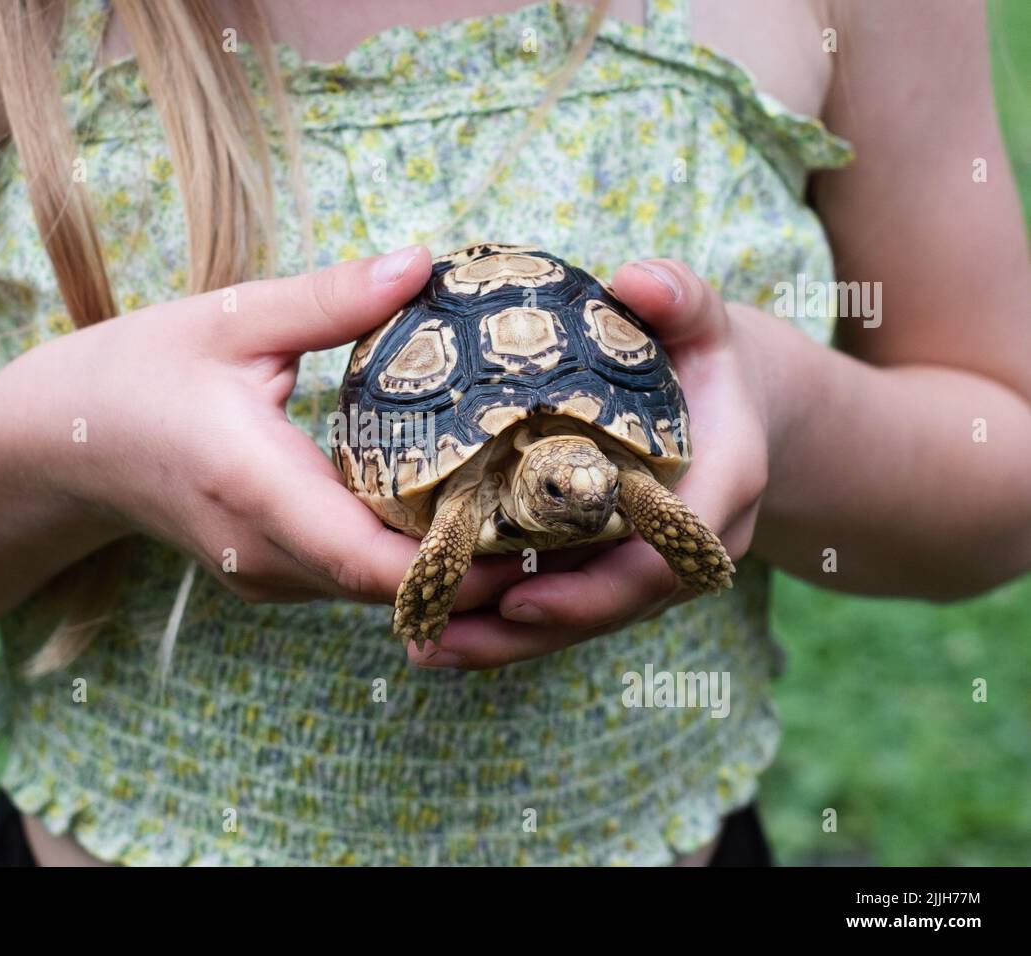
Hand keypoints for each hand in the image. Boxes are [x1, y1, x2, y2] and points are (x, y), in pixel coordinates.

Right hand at [2, 247, 522, 608]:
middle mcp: (262, 549)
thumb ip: (330, 298)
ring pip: (376, 591)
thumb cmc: (133, 375)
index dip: (456, 559)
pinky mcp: (269, 574)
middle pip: (390, 586)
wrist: (55, 448)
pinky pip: (354, 580)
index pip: (368, 557)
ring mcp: (264, 573)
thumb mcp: (229, 319)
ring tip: (528, 510)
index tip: (535, 529)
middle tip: (563, 513)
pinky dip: (408, 558)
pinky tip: (457, 509)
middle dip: (478, 563)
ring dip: (449, 564)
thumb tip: (425, 264)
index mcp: (251, 484)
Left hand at [412, 259, 772, 668]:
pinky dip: (508, 625)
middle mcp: (690, 545)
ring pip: (583, 620)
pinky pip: (569, 607)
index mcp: (717, 491)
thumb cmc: (707, 359)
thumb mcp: (703, 321)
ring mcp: (655, 566)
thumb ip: (681, 298)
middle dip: (525, 635)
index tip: (516, 599)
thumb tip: (636, 278)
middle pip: (608, 609)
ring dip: (503, 643)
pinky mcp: (620, 571)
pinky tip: (440, 627)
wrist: (737, 402)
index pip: (659, 560)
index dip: (592, 590)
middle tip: (435, 638)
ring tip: (420, 644)